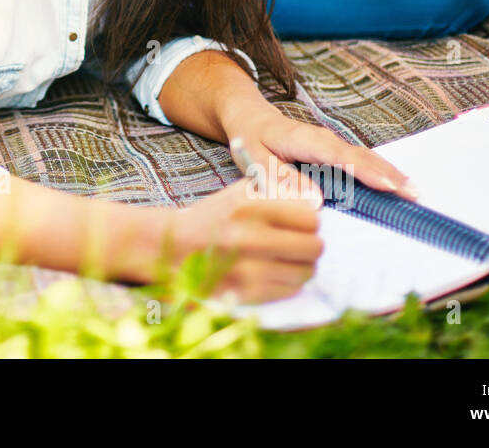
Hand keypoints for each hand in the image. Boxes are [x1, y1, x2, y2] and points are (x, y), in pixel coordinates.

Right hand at [171, 179, 323, 303]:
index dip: (308, 220)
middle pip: (314, 247)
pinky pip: (290, 290)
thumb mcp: (240, 193)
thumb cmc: (213, 219)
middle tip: (296, 243)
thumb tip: (315, 203)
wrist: (173, 249)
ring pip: (306, 272)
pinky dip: (286, 282)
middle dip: (309, 244)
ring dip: (300, 265)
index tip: (299, 223)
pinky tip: (270, 272)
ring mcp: (249, 270)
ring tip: (283, 258)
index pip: (310, 218)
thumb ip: (279, 192)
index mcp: (249, 208)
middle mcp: (250, 239)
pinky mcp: (247, 294)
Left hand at [228, 107, 418, 200]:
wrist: (250, 117)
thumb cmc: (250, 139)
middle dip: (389, 175)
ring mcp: (332, 144)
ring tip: (414, 192)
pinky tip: (396, 184)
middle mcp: (324, 139)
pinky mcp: (334, 151)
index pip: (340, 157)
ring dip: (390, 173)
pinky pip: (361, 161)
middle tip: (415, 195)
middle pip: (361, 156)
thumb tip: (315, 201)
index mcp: (304, 141)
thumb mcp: (254, 160)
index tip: (389, 186)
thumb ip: (281, 180)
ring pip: (365, 158)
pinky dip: (380, 171)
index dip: (365, 171)